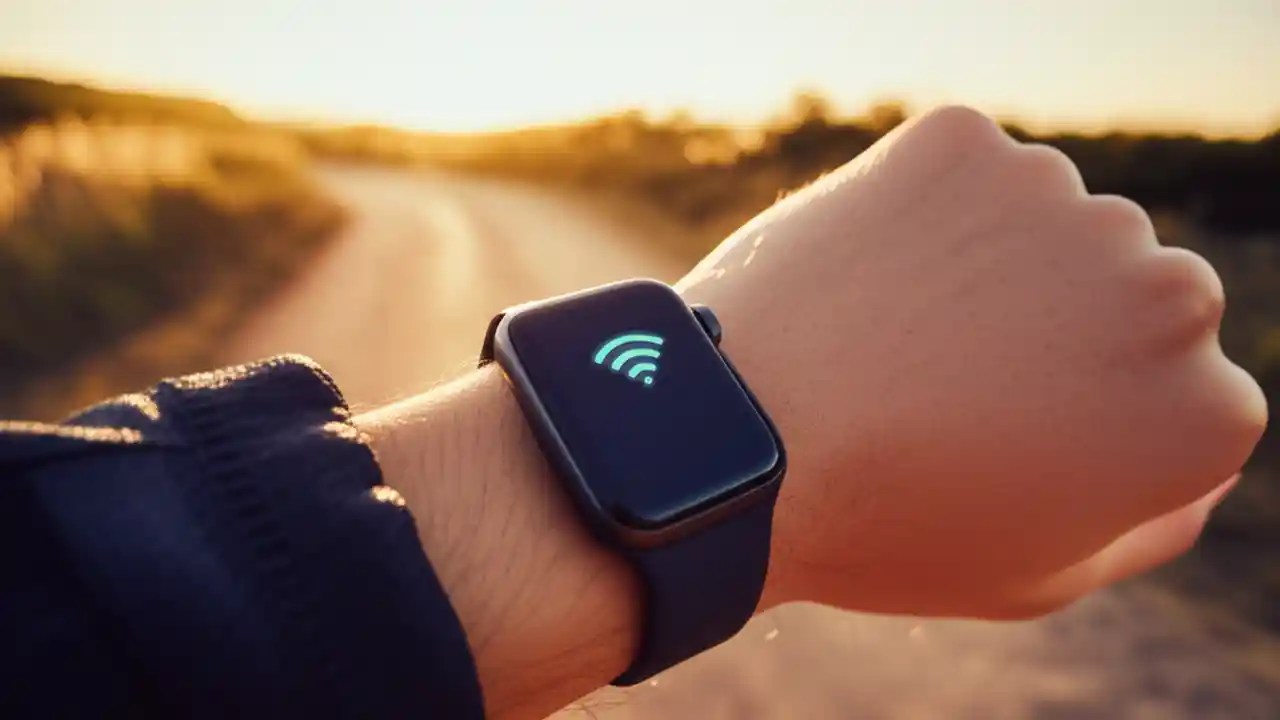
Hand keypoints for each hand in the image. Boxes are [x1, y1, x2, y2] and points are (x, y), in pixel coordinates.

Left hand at [678, 106, 1266, 618]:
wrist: (736, 449)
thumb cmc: (884, 528)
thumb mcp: (1038, 573)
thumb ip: (1150, 516)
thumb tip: (1200, 452)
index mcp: (1203, 410)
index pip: (1180, 389)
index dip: (1085, 417)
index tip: (1010, 437)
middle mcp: (1167, 292)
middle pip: (1128, 293)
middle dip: (1058, 326)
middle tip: (948, 381)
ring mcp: (1063, 203)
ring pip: (1045, 223)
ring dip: (991, 262)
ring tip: (893, 334)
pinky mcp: (964, 143)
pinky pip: (961, 172)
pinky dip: (920, 210)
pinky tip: (864, 276)